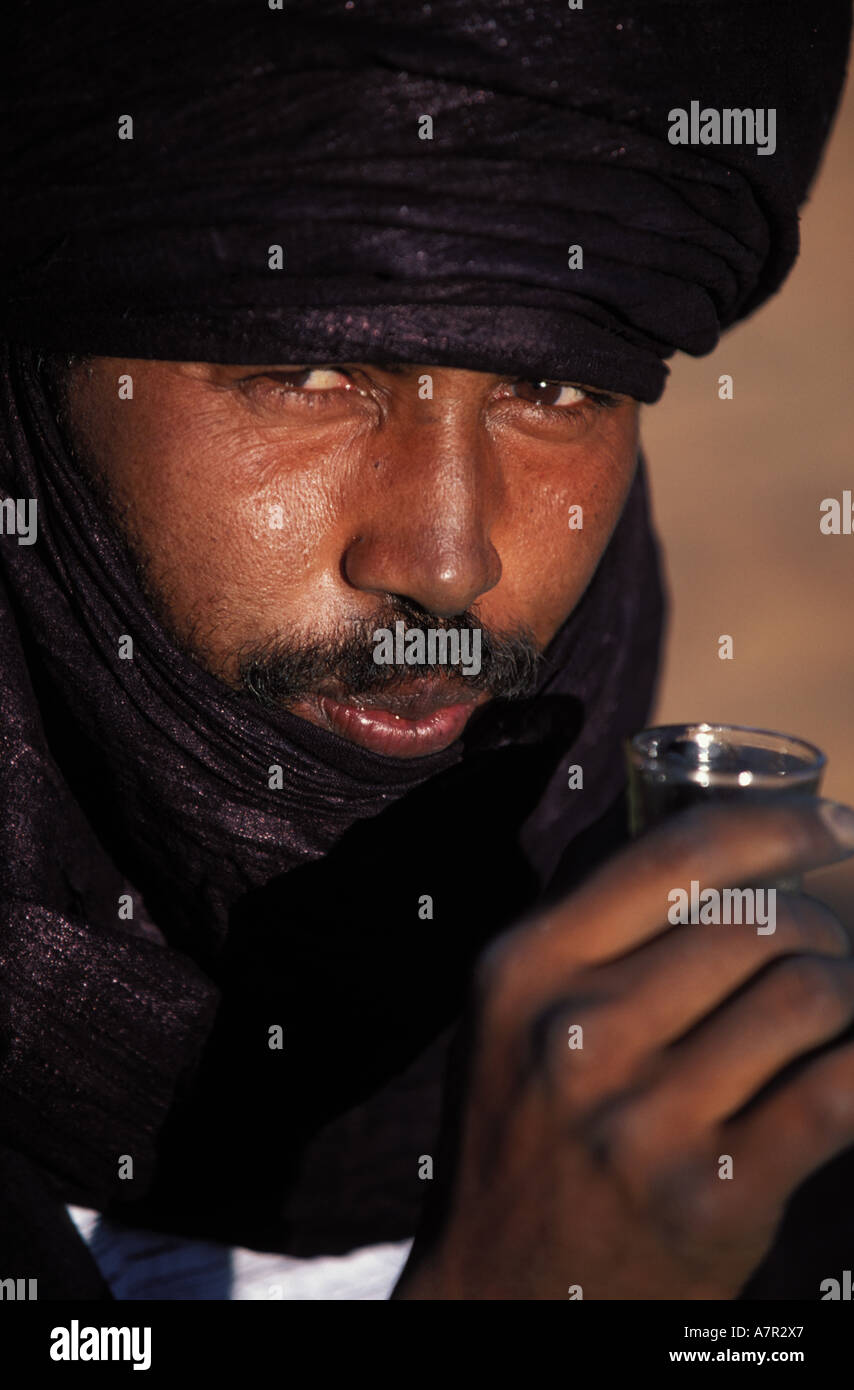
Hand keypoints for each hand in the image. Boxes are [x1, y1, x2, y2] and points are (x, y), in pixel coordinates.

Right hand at [393, 797, 853, 1298]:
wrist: (503, 1295)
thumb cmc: (525, 1133)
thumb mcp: (513, 1015)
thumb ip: (591, 931)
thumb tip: (722, 838)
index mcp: (525, 967)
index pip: (677, 856)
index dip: (777, 824)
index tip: (833, 824)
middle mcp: (576, 1033)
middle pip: (757, 922)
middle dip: (820, 922)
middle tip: (829, 945)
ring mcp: (643, 1120)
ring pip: (807, 993)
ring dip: (848, 987)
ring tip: (835, 1007)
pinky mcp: (710, 1198)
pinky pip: (838, 1091)